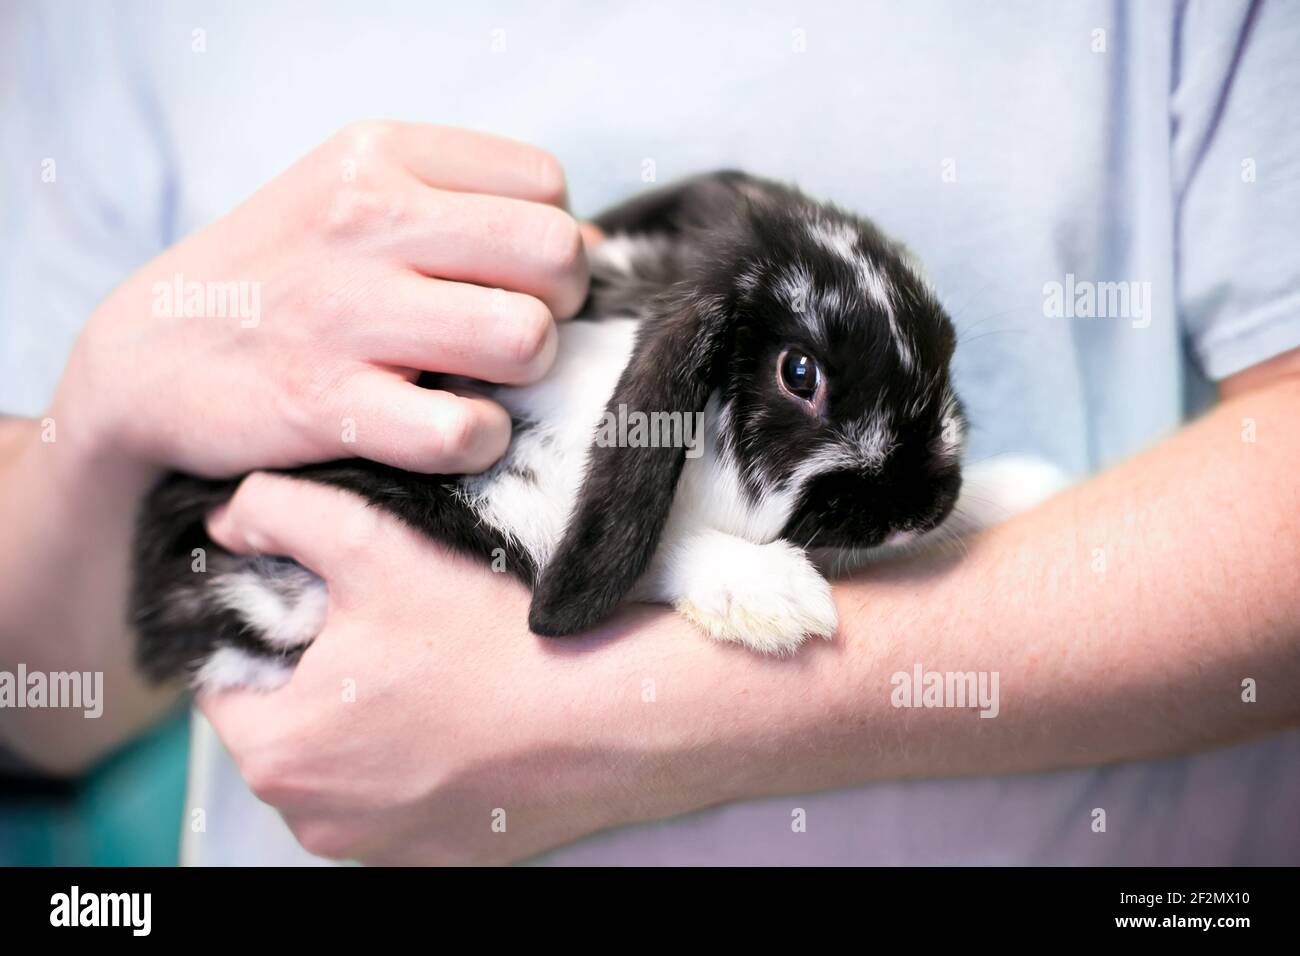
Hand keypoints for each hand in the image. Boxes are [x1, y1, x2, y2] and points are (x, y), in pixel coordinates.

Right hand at [53, 121, 590, 477]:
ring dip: (524, 374)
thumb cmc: (279, 280)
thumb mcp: (349, 198)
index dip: (550, 240)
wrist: (145, 360)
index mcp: (377, 156)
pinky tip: (450, 430)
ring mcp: (344, 312)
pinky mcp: (327, 404)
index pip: (545, 183)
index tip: (508, 278)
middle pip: (554, 253)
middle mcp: (364, 219)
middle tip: (512, 332)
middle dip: (558, 304)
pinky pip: (464, 429)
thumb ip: (462, 203)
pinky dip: (477, 440)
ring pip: (525, 337)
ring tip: (479, 379)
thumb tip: (590, 243)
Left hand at [199, 472, 846, 864]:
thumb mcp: (375, 546)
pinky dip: (419, 759)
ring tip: (435, 667)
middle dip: (320, 674)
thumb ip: (282, 514)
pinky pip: (401, 798)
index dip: (270, 626)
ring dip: (369, 720)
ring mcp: (380, 848)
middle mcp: (316, 821)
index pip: (227, 680)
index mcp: (278, 753)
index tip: (327, 599)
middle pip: (287, 725)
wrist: (615, 716)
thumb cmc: (493, 639)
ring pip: (344, 764)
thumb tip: (232, 517)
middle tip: (388, 623)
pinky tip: (466, 713)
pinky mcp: (439, 856)